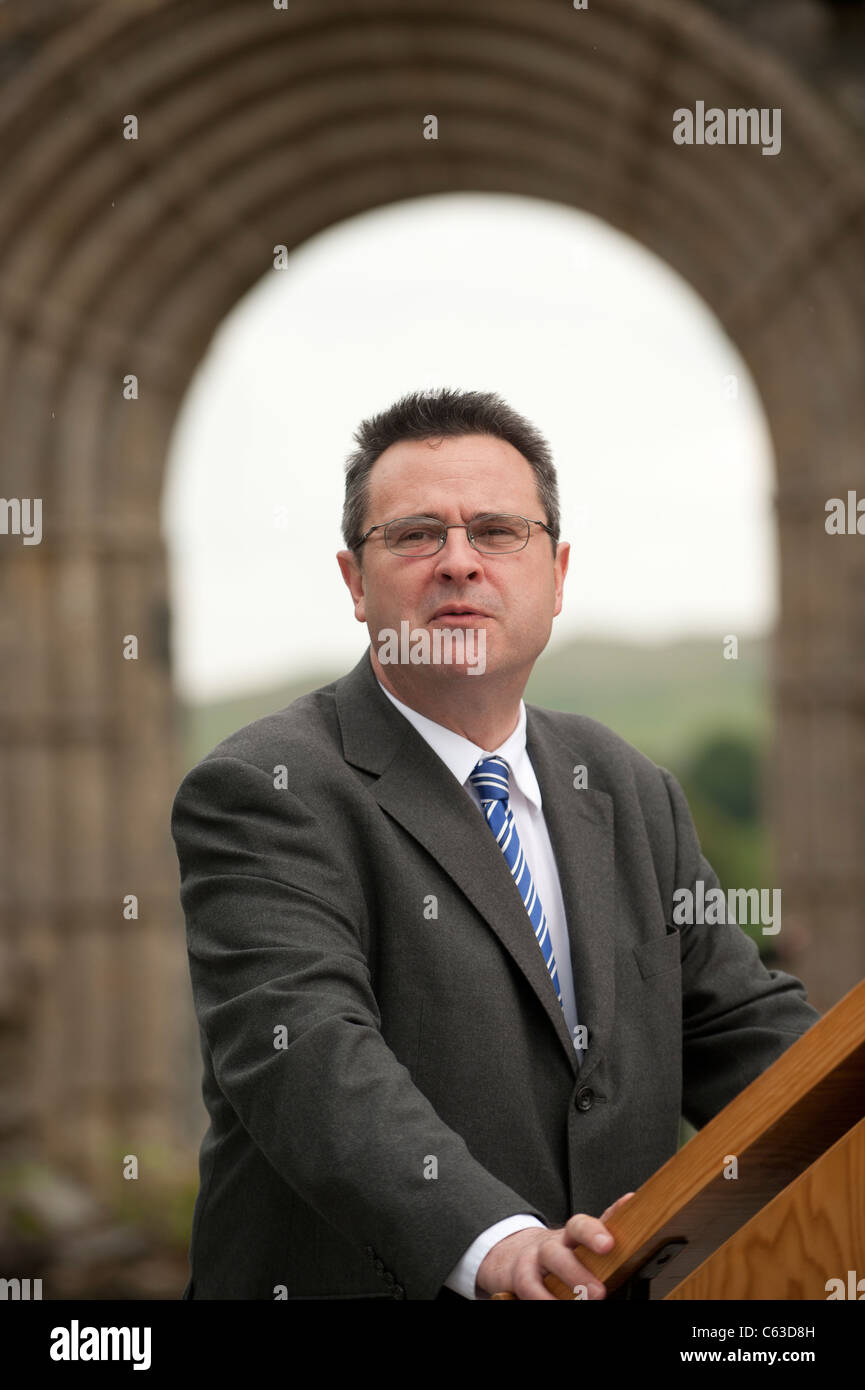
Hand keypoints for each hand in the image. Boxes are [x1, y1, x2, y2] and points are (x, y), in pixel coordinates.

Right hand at [475, 1192, 635, 1299]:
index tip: (608, 1245)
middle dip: (579, 1271)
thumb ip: (606, 1223)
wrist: (515, 1254)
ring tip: (585, 1301)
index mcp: (572, 1235)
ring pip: (545, 1267)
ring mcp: (533, 1258)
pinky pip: (529, 1286)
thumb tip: (632, 1199)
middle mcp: (552, 1244)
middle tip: (599, 1292)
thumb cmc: (562, 1252)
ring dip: (564, 1285)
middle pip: (558, 1249)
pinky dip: (542, 1298)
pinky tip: (554, 1304)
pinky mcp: (519, 1277)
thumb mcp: (581, 1240)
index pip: (581, 1226)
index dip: (593, 1233)